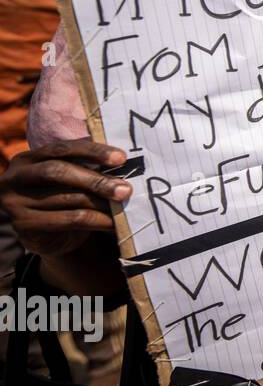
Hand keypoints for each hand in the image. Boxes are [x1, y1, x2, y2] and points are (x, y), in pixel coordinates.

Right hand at [0, 140, 130, 292]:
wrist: (48, 236)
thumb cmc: (63, 197)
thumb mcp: (69, 179)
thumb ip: (86, 166)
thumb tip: (123, 159)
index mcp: (28, 158)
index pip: (62, 149)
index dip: (92, 151)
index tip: (121, 158)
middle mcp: (15, 177)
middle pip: (59, 172)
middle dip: (96, 180)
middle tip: (125, 188)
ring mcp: (15, 202)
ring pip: (67, 198)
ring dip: (100, 202)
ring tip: (122, 204)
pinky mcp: (24, 224)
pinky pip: (68, 220)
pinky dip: (96, 220)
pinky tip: (113, 222)